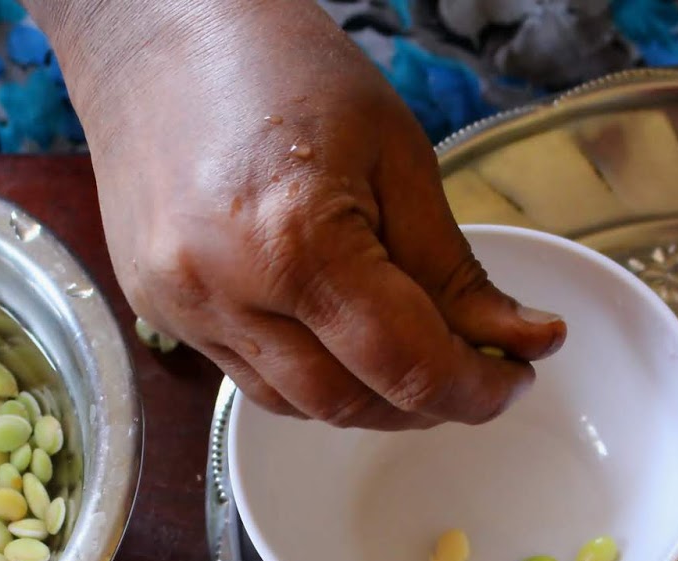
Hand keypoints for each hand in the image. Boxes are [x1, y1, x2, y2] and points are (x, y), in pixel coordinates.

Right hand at [31, 0, 566, 428]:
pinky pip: (251, 379)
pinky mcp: (159, 313)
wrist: (154, 31)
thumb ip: (453, 268)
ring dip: (370, 400)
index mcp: (293, 241)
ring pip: (299, 406)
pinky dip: (312, 380)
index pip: (406, 364)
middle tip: (477, 369)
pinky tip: (343, 342)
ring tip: (414, 356)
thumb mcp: (396, 154)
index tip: (514, 377)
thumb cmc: (281, 67)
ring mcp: (181, 310)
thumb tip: (522, 341)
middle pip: (351, 404)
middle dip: (428, 403)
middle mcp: (223, 292)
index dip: (476, 389)